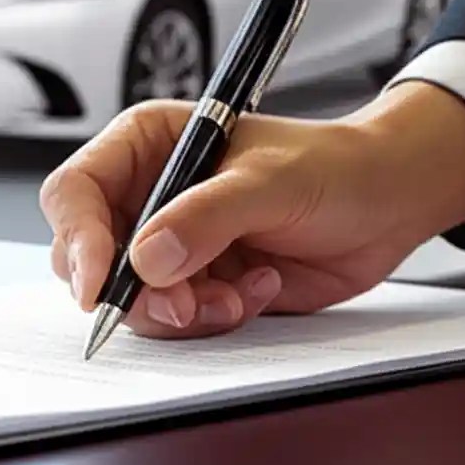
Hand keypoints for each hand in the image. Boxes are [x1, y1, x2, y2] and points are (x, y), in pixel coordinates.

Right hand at [39, 84, 464, 339]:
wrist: (386, 204)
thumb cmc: (333, 167)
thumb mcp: (271, 181)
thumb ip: (207, 215)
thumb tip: (147, 256)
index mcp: (149, 145)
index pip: (78, 191)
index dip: (79, 238)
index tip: (99, 284)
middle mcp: (151, 194)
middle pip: (91, 255)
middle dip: (134, 290)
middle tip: (184, 303)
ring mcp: (173, 243)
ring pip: (133, 298)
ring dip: (184, 310)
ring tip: (238, 292)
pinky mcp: (199, 282)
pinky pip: (178, 319)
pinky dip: (215, 317)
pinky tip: (258, 288)